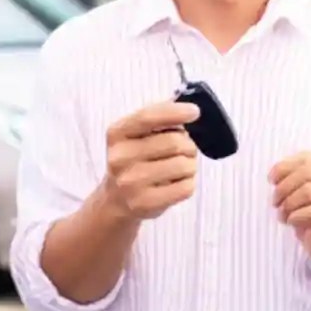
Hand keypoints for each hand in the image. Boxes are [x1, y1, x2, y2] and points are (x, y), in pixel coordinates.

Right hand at [101, 101, 201, 220]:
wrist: (116, 200)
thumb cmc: (134, 161)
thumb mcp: (135, 135)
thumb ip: (158, 118)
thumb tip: (188, 108)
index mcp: (117, 134)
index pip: (148, 117)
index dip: (175, 112)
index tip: (194, 111)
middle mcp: (120, 158)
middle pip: (174, 142)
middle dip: (188, 145)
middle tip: (186, 150)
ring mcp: (130, 183)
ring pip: (183, 165)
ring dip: (190, 165)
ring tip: (181, 168)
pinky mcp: (145, 203)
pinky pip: (185, 188)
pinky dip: (189, 183)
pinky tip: (177, 183)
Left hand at [269, 152, 310, 262]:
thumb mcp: (301, 186)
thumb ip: (291, 173)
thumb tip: (275, 173)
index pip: (307, 159)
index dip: (284, 168)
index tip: (272, 180)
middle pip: (308, 173)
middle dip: (285, 187)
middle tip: (275, 201)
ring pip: (310, 192)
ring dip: (289, 204)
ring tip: (282, 214)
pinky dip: (296, 216)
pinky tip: (292, 221)